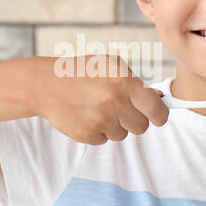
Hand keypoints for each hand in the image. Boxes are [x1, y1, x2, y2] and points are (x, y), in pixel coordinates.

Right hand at [33, 55, 168, 143]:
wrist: (45, 85)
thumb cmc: (81, 72)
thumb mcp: (110, 65)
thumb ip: (135, 82)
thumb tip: (158, 99)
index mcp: (125, 82)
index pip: (157, 110)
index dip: (159, 115)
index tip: (157, 116)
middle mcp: (115, 103)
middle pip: (141, 127)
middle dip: (134, 120)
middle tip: (120, 109)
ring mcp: (101, 121)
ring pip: (122, 135)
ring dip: (114, 125)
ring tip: (97, 109)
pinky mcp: (88, 135)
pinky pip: (104, 140)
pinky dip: (97, 131)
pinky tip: (86, 115)